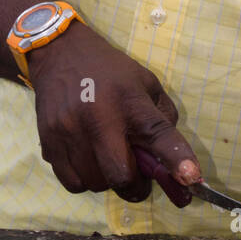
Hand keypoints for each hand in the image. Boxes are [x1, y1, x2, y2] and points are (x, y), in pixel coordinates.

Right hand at [28, 22, 200, 201]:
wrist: (60, 52)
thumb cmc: (109, 71)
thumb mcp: (145, 82)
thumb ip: (161, 119)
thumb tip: (170, 159)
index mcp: (130, 101)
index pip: (159, 135)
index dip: (178, 161)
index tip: (191, 180)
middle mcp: (99, 118)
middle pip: (121, 176)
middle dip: (135, 187)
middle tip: (137, 178)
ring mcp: (70, 131)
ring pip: (95, 183)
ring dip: (108, 181)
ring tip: (107, 160)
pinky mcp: (48, 140)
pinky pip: (71, 182)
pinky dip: (84, 180)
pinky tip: (87, 161)